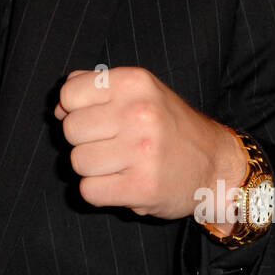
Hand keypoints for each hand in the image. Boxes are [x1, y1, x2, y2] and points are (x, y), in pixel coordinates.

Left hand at [53, 67, 246, 221]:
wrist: (216, 164)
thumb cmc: (168, 126)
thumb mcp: (138, 91)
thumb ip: (94, 88)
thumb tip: (58, 107)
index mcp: (135, 83)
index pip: (70, 93)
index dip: (75, 109)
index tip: (97, 118)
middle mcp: (140, 113)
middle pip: (70, 130)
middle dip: (85, 140)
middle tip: (113, 144)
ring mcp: (142, 151)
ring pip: (77, 162)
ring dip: (93, 168)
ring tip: (120, 164)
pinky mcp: (142, 187)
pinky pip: (89, 191)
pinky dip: (100, 191)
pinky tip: (122, 183)